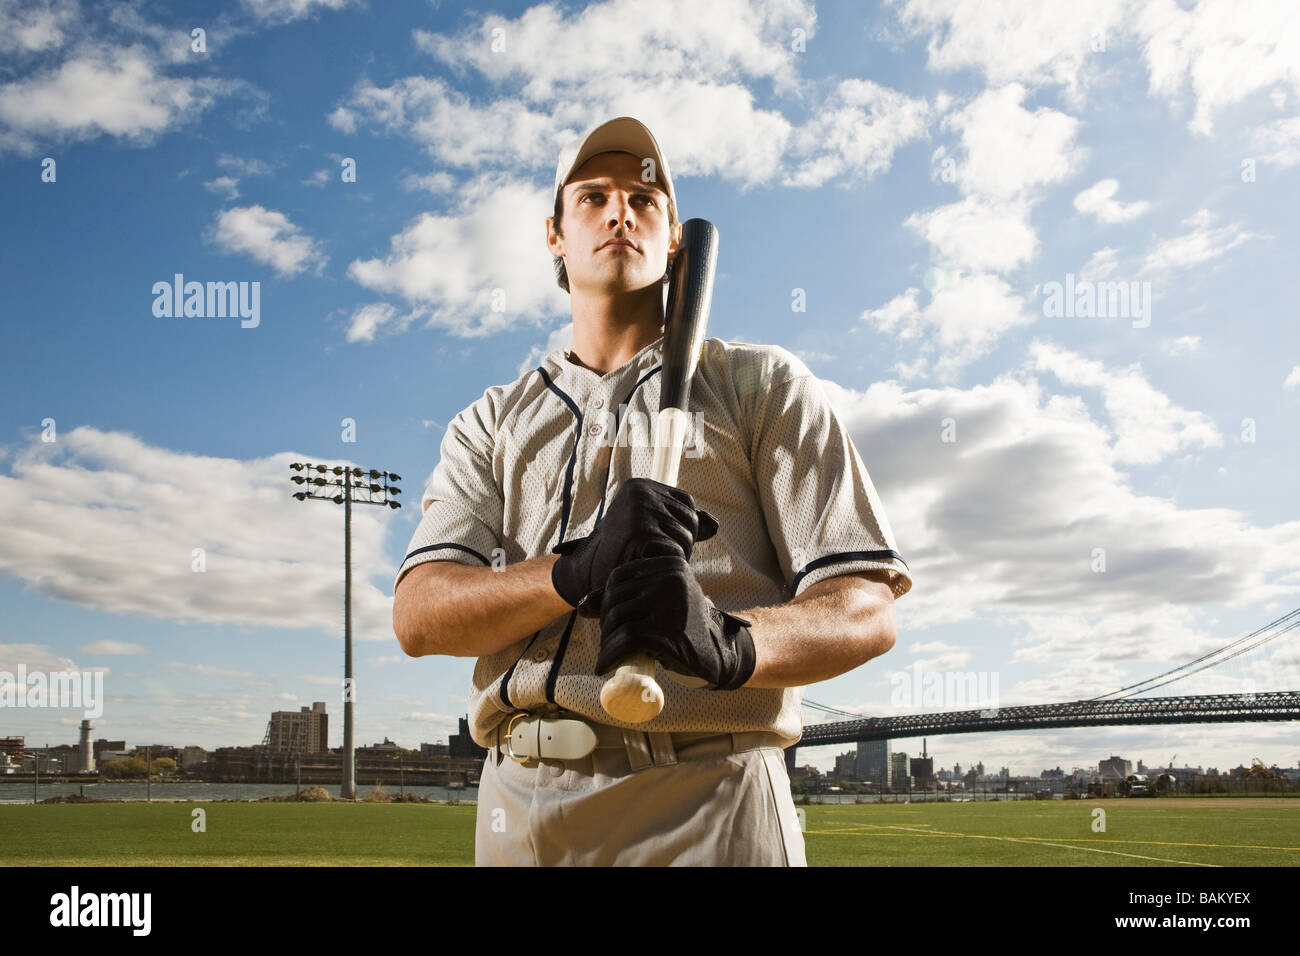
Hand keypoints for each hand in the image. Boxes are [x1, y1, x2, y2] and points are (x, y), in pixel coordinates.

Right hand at [551, 477, 717, 613]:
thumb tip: (714, 525)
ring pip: (685, 538)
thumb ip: (677, 522)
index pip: (687, 504)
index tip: (661, 542)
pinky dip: (665, 564)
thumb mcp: (647, 527)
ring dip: (674, 557)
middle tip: (653, 556)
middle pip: (690, 521)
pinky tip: (647, 566)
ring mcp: (641, 509)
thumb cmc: (618, 552)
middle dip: (680, 545)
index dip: (682, 529)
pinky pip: (675, 551)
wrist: (584, 572)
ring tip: (648, 560)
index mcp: (641, 486)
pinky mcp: (641, 530)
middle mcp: (641, 492)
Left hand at [596, 553, 755, 690]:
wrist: (718, 651)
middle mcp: (671, 578)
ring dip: (606, 642)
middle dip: (605, 623)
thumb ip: (639, 590)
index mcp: (670, 564)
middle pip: (615, 598)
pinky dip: (611, 655)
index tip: (608, 619)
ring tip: (608, 655)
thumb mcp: (667, 597)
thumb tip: (588, 603)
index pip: (619, 576)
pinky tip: (605, 666)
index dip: (606, 599)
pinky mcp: (668, 631)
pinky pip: (626, 640)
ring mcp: (670, 604)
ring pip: (618, 619)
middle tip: (608, 641)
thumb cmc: (684, 624)